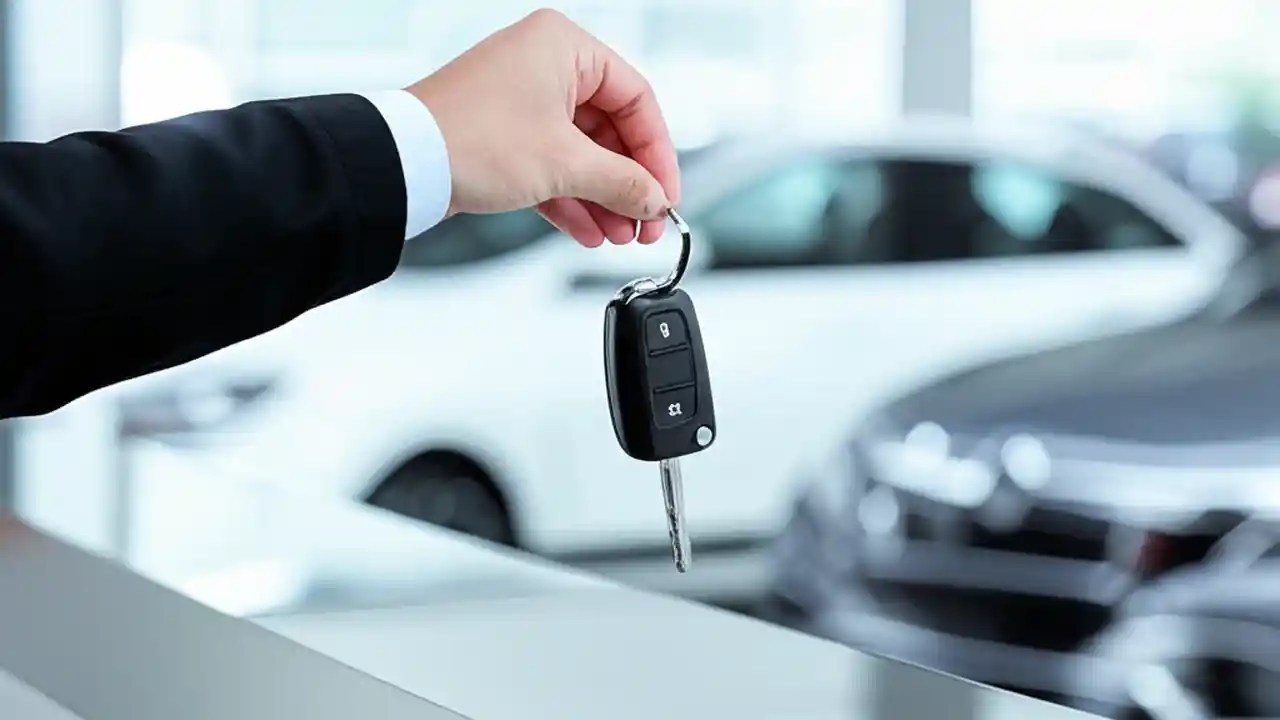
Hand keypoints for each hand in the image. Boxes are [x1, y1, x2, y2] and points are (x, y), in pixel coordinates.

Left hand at [407, 9, 679, 246]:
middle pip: (610, 128)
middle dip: (628, 184)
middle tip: (646, 223)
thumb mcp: (565, 164)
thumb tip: (654, 200)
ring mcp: (520, 99)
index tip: (667, 194)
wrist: (402, 165)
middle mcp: (543, 64)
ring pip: (581, 151)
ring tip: (619, 234)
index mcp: (564, 47)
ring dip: (603, 197)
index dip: (658, 154)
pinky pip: (551, 164)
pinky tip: (588, 230)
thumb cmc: (469, 139)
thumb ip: (622, 183)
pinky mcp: (501, 133)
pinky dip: (571, 197)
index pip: (637, 98)